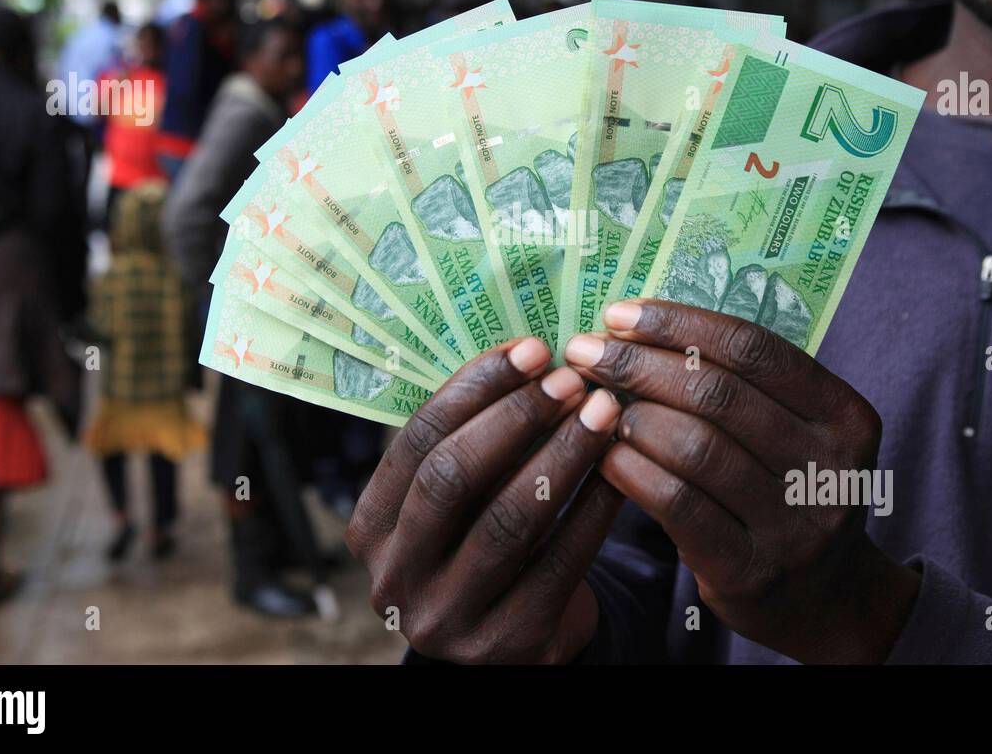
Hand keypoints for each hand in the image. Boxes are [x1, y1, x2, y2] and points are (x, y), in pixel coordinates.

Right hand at [346, 336, 624, 663]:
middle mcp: (397, 578)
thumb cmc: (488, 543)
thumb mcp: (459, 502)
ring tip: (603, 412)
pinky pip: (560, 561)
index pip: (418, 440)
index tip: (531, 349)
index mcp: (373, 527)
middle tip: (570, 378)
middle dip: (517, 417)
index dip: (475, 388)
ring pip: (508, 520)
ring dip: (562, 455)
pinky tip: (619, 468)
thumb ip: (472, 443)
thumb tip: (531, 355)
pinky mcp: (508, 643)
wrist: (517, 640)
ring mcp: (448, 618)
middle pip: (452, 476)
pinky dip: (594, 507)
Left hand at [563, 300, 920, 663]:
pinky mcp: (751, 571)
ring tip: (596, 405)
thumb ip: (740, 383)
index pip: (753, 349)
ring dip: (631, 417)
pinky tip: (604, 455)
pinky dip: (632, 471)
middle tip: (585, 352)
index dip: (679, 324)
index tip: (618, 313)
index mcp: (844, 415)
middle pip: (719, 394)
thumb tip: (636, 325)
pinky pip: (678, 505)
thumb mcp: (793, 432)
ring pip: (695, 447)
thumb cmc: (786, 489)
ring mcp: (793, 525)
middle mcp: (828, 467)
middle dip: (639, 364)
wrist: (824, 597)